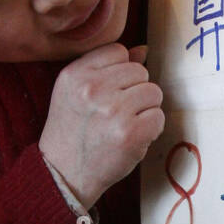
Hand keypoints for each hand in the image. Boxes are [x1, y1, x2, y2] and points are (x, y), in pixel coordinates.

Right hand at [39, 43, 163, 205]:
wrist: (64, 174)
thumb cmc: (73, 132)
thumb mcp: (75, 92)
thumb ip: (107, 68)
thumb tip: (144, 49)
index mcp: (76, 74)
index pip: (118, 51)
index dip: (120, 73)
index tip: (110, 92)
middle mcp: (93, 88)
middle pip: (140, 71)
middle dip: (135, 91)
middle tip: (118, 113)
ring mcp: (113, 111)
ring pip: (153, 92)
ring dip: (146, 109)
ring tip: (126, 124)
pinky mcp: (130, 133)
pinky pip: (158, 117)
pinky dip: (152, 129)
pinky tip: (134, 137)